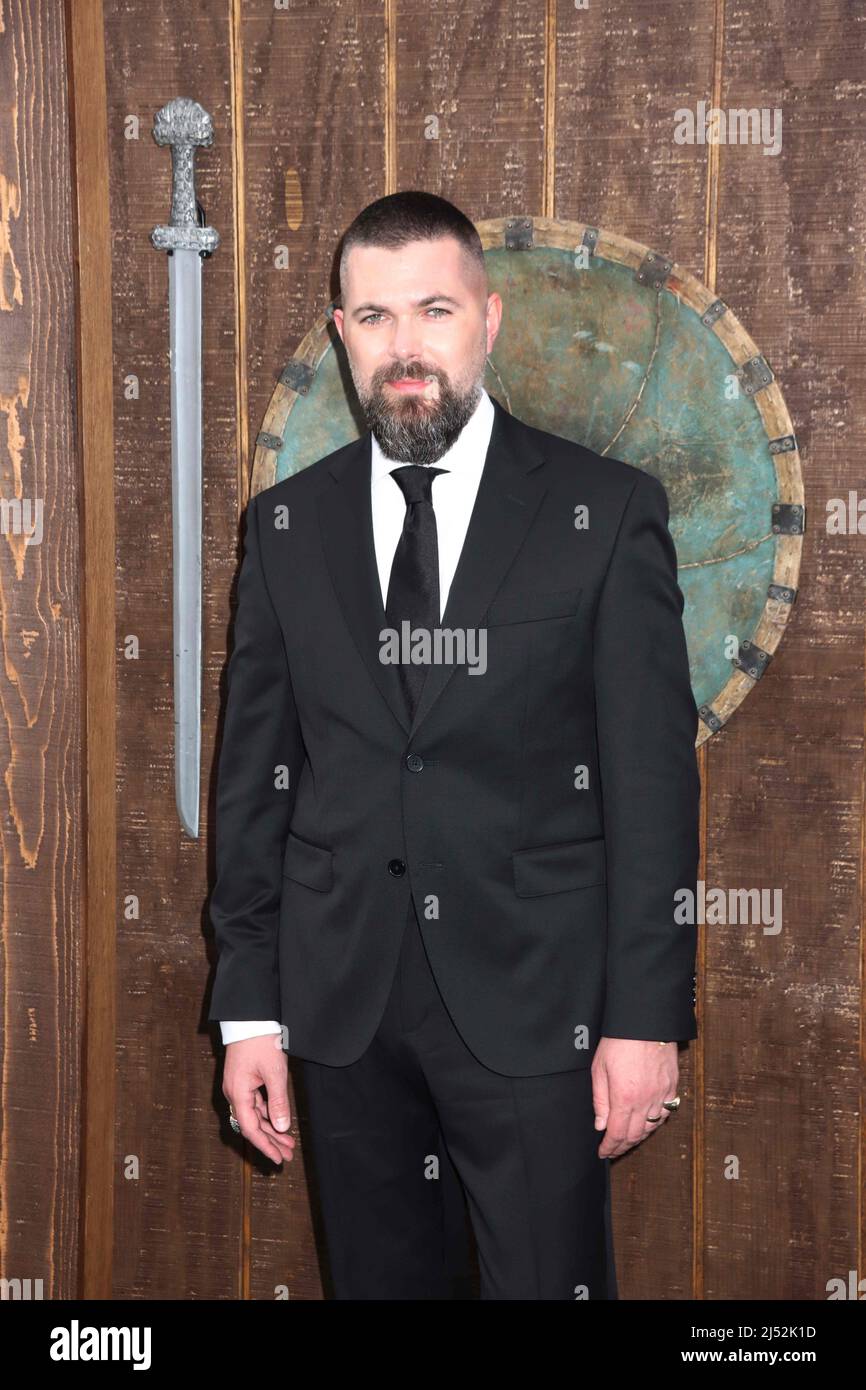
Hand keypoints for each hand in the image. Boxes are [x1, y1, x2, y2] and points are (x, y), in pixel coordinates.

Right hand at [222, 1033, 295, 1164]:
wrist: (250, 1017)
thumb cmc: (260, 1041)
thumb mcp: (274, 1072)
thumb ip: (278, 1101)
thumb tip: (282, 1128)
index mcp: (238, 1094)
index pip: (251, 1129)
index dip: (265, 1146)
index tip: (279, 1158)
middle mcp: (235, 1093)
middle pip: (252, 1125)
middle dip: (271, 1141)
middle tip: (288, 1155)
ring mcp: (239, 1087)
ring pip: (255, 1115)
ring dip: (271, 1128)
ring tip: (288, 1142)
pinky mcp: (244, 1080)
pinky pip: (256, 1104)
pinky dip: (268, 1114)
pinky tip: (280, 1121)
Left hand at [591, 1037, 678, 1158]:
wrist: (646, 1023)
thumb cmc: (620, 1041)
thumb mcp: (599, 1068)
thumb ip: (600, 1100)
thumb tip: (600, 1125)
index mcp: (624, 1098)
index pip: (616, 1134)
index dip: (609, 1147)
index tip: (603, 1152)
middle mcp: (645, 1101)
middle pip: (635, 1135)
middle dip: (622, 1146)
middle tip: (613, 1150)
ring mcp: (661, 1095)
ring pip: (651, 1127)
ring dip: (638, 1137)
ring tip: (627, 1140)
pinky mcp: (672, 1087)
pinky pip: (665, 1113)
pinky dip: (655, 1123)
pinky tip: (647, 1123)